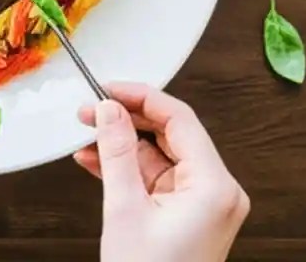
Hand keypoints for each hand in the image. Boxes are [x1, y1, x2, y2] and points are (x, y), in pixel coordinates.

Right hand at [76, 83, 248, 261]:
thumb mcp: (124, 210)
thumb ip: (116, 153)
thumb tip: (109, 111)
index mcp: (215, 186)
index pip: (180, 119)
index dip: (141, 97)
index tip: (108, 88)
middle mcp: (218, 192)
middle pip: (172, 135)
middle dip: (127, 121)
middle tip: (91, 111)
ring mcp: (206, 205)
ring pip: (162, 157)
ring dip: (124, 146)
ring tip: (87, 138)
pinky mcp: (191, 217)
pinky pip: (160, 180)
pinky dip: (131, 171)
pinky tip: (98, 162)